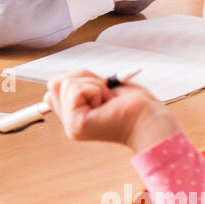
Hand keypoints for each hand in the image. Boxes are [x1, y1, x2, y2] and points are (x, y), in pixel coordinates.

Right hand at [44, 69, 179, 152]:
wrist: (150, 120)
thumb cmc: (133, 104)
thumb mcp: (100, 87)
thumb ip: (77, 85)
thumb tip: (57, 80)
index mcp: (74, 115)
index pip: (54, 86)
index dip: (76, 78)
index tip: (99, 90)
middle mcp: (69, 123)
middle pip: (54, 82)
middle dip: (83, 77)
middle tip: (104, 93)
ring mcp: (71, 126)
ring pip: (66, 83)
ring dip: (93, 84)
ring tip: (107, 100)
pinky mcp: (76, 125)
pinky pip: (76, 90)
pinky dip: (95, 89)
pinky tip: (107, 104)